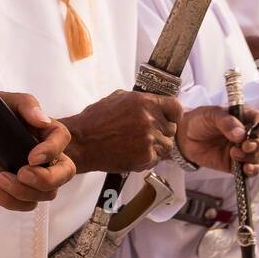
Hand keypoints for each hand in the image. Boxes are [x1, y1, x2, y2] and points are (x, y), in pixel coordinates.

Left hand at [0, 93, 75, 210]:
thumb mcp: (2, 103)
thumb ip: (25, 105)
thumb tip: (42, 119)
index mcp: (44, 131)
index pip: (62, 139)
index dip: (52, 150)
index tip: (31, 156)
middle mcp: (45, 155)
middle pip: (65, 173)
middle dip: (46, 179)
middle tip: (21, 174)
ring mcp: (33, 175)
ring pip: (47, 193)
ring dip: (22, 191)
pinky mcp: (20, 192)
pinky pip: (26, 205)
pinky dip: (9, 200)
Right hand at [63, 90, 182, 173]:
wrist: (82, 142)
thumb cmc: (96, 120)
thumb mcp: (119, 98)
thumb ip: (141, 101)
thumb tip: (156, 104)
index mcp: (145, 102)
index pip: (176, 107)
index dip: (174, 115)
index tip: (170, 119)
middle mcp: (150, 120)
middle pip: (171, 128)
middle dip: (162, 131)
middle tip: (146, 134)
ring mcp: (148, 140)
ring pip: (167, 145)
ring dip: (157, 146)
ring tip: (139, 144)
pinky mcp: (145, 157)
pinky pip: (156, 159)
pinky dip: (148, 158)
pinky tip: (133, 153)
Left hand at [178, 106, 258, 175]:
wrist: (185, 137)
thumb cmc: (199, 120)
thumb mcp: (211, 115)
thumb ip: (226, 122)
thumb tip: (241, 134)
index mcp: (244, 117)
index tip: (252, 134)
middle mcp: (247, 134)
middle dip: (256, 146)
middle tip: (244, 146)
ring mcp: (243, 150)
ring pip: (258, 157)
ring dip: (252, 158)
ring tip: (234, 154)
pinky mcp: (237, 164)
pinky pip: (250, 170)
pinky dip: (251, 171)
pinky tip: (245, 169)